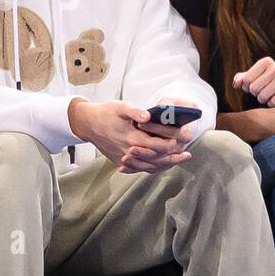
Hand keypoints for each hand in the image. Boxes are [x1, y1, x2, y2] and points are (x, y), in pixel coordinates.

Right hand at [69, 99, 189, 173]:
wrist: (86, 124)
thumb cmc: (105, 113)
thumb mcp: (120, 107)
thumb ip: (135, 112)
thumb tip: (148, 116)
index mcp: (131, 138)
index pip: (157, 146)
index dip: (172, 144)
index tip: (184, 141)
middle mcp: (129, 151)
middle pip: (156, 159)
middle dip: (173, 157)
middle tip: (187, 155)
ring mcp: (124, 158)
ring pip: (149, 166)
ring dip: (165, 164)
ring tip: (178, 161)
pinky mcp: (121, 161)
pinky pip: (140, 168)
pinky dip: (153, 168)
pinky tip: (162, 165)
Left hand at [234, 57, 274, 107]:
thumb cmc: (267, 80)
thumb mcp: (254, 76)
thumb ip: (241, 78)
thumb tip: (236, 84)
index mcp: (266, 62)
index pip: (246, 79)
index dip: (246, 86)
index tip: (252, 84)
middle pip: (253, 88)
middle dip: (255, 93)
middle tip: (262, 90)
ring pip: (262, 96)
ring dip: (262, 99)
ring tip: (268, 94)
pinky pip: (272, 102)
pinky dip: (271, 103)